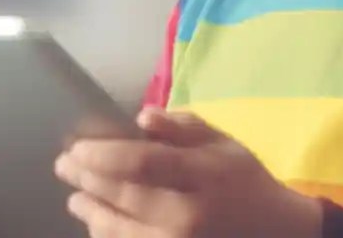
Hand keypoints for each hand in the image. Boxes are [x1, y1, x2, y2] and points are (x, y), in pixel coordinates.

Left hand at [54, 108, 322, 236]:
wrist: (278, 234)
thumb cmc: (245, 182)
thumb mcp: (223, 145)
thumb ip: (181, 128)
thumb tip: (141, 116)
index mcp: (205, 175)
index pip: (143, 163)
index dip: (102, 155)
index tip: (75, 147)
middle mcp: (190, 214)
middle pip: (126, 197)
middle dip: (87, 180)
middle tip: (64, 166)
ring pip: (122, 230)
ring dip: (92, 212)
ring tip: (76, 199)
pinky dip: (110, 236)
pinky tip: (98, 225)